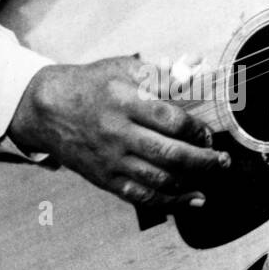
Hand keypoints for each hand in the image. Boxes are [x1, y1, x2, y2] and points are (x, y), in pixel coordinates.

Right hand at [7, 57, 230, 210]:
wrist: (47, 109)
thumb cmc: (89, 85)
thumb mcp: (121, 68)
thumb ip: (158, 74)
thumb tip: (194, 75)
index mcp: (124, 100)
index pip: (171, 120)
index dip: (198, 130)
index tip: (208, 133)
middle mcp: (118, 132)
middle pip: (171, 154)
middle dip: (205, 161)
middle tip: (222, 160)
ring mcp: (111, 158)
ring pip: (160, 179)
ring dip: (193, 182)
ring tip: (211, 176)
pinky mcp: (105, 178)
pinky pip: (142, 196)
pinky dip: (171, 201)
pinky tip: (191, 199)